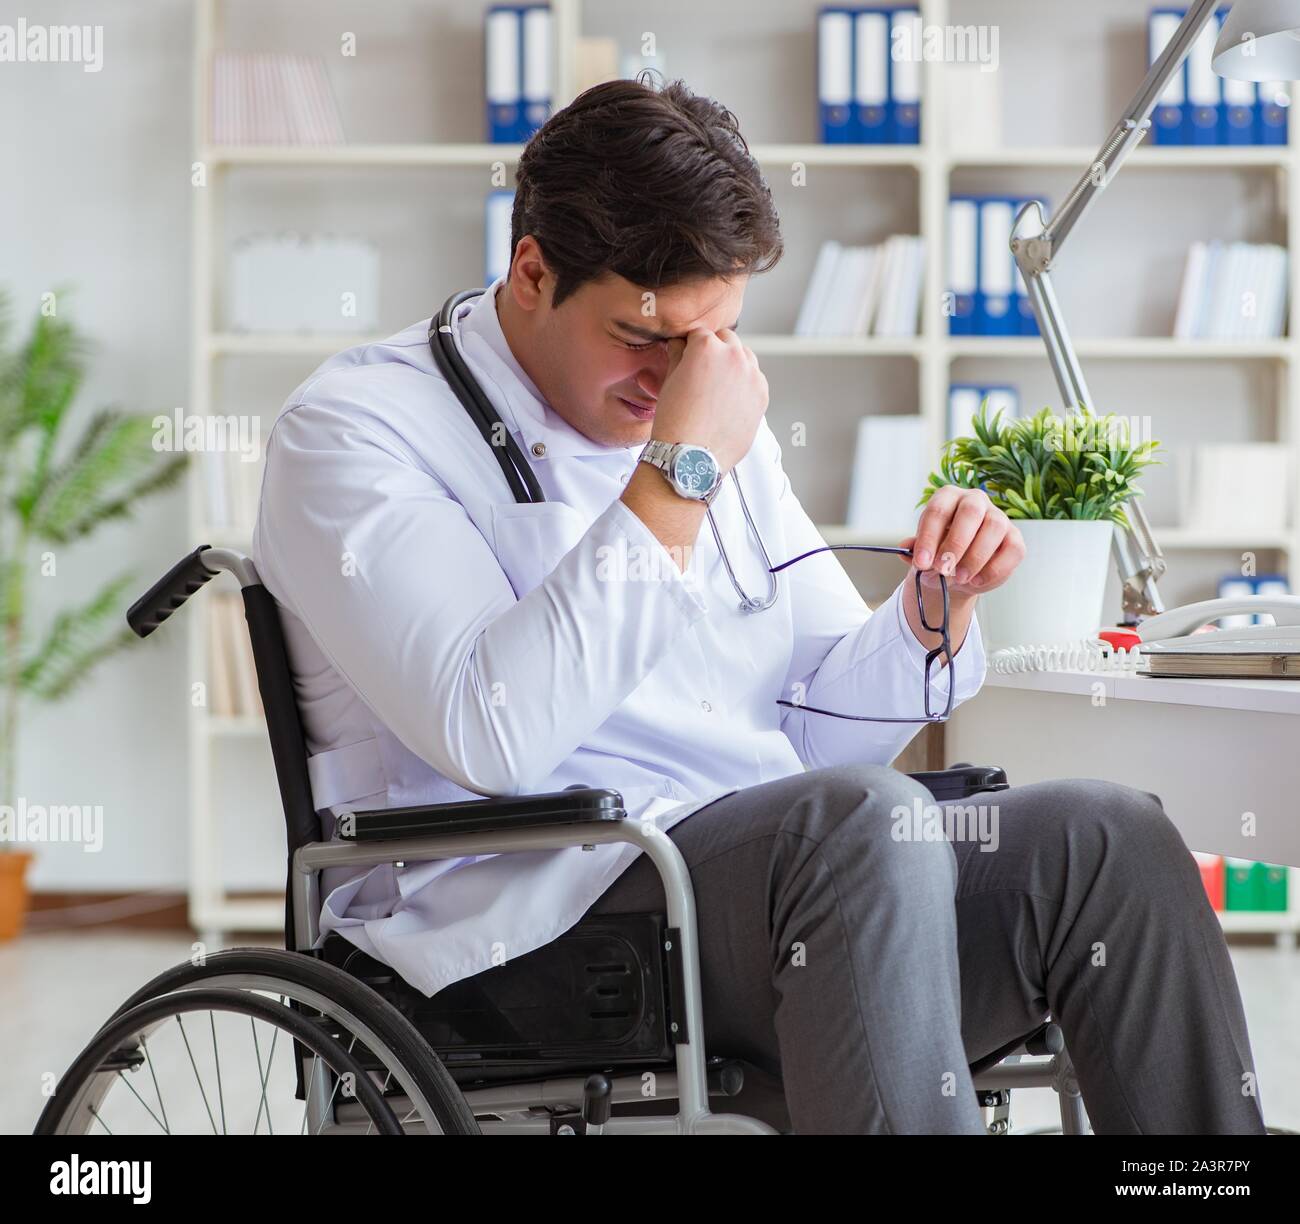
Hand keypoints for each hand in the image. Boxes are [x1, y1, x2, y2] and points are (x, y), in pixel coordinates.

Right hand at [652, 327, 767, 474]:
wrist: (691, 457)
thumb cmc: (676, 423)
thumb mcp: (670, 382)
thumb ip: (678, 356)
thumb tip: (679, 345)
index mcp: (707, 347)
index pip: (700, 332)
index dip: (691, 344)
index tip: (688, 354)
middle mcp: (733, 356)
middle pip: (726, 338)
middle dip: (715, 349)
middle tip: (702, 370)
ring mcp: (751, 376)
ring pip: (745, 357)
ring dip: (733, 363)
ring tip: (717, 386)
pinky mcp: (762, 395)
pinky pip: (755, 379)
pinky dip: (744, 384)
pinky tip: (728, 401)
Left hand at [899, 486, 1024, 598]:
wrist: (957, 573)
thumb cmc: (938, 555)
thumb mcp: (923, 553)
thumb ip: (915, 552)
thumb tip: (905, 550)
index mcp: (948, 497)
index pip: (938, 510)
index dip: (928, 537)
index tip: (921, 563)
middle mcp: (975, 501)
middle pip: (970, 512)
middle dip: (955, 543)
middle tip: (942, 569)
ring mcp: (998, 517)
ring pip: (994, 528)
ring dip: (975, 557)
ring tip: (958, 578)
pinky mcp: (1014, 538)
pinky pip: (1012, 550)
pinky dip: (994, 569)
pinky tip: (976, 582)